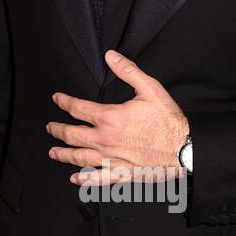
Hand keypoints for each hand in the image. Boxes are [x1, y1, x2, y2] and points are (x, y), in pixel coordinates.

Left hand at [46, 49, 188, 185]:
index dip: (64, 102)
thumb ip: (128, 71)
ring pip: (79, 157)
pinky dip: (84, 179)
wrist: (185, 150)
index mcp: (110, 117)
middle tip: (50, 127)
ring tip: (53, 152)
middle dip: (58, 129)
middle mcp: (105, 140)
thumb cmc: (169, 120)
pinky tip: (75, 178)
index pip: (78, 108)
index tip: (57, 99)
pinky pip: (97, 178)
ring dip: (64, 153)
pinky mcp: (121, 174)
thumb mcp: (150, 89)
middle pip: (73, 134)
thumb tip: (110, 56)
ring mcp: (111, 159)